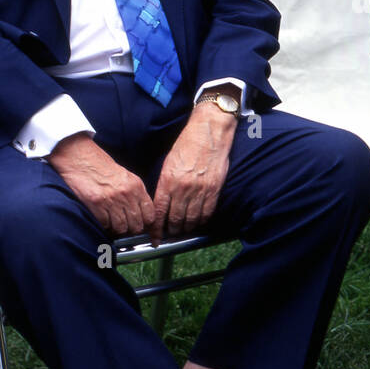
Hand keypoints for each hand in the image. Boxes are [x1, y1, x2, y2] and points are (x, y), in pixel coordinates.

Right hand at [48, 133, 154, 235]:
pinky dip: (104, 225)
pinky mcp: (96, 204)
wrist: (81, 158)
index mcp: (136, 186)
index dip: (146, 223)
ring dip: (117, 229)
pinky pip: (105, 224)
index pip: (150, 214)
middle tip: (126, 227)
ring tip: (113, 224)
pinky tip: (103, 219)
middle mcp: (126, 194)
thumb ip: (136, 194)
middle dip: (132, 229)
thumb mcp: (127, 177)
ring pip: (122, 228)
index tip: (141, 224)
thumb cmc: (102, 167)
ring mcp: (111, 200)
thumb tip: (142, 213)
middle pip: (137, 225)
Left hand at [148, 103, 237, 243]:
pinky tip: (198, 222)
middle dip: (171, 230)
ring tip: (183, 231)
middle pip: (175, 219)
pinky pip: (207, 212)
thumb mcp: (169, 162)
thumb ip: (165, 183)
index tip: (155, 238)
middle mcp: (182, 188)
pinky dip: (201, 221)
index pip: (159, 211)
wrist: (210, 131)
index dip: (156, 228)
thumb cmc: (188, 143)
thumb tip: (163, 202)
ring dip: (186, 228)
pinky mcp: (214, 189)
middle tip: (170, 235)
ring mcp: (199, 190)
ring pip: (191, 219)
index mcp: (167, 180)